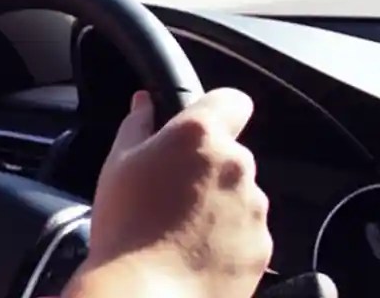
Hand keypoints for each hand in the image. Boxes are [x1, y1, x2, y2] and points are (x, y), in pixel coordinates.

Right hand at [65, 89, 271, 297]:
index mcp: (200, 135)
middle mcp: (236, 165)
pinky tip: (196, 253)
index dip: (217, 110)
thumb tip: (144, 104)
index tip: (198, 130)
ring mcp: (254, 207)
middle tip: (172, 191)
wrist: (146, 297)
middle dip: (209, 167)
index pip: (232, 100)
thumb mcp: (117, 166)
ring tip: (181, 229)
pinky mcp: (262, 245)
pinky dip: (229, 238)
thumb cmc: (125, 230)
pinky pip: (248, 231)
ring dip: (220, 203)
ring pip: (241, 194)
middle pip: (232, 153)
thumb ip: (136, 125)